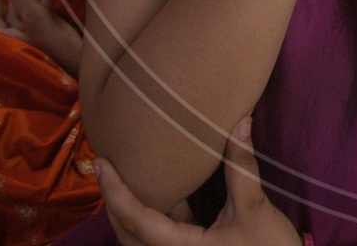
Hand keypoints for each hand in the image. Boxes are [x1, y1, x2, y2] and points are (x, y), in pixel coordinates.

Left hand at [97, 117, 304, 245]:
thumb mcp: (255, 208)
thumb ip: (241, 166)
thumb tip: (241, 121)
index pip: (136, 219)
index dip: (115, 192)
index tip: (102, 163)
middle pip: (128, 231)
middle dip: (114, 200)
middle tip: (106, 164)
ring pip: (142, 235)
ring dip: (132, 207)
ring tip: (126, 173)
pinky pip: (161, 234)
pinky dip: (155, 213)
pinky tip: (162, 188)